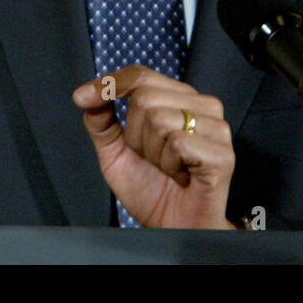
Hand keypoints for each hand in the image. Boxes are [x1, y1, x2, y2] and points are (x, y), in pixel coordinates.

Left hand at [72, 65, 237, 229]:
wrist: (175, 228)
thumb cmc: (151, 189)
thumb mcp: (115, 153)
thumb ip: (101, 122)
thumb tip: (86, 95)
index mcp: (177, 98)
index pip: (140, 74)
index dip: (109, 84)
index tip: (81, 97)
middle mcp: (200, 105)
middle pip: (144, 97)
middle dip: (135, 136)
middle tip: (152, 158)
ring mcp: (215, 127)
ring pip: (160, 119)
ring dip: (153, 154)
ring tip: (168, 168)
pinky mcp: (222, 152)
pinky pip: (178, 143)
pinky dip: (170, 165)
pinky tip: (181, 176)